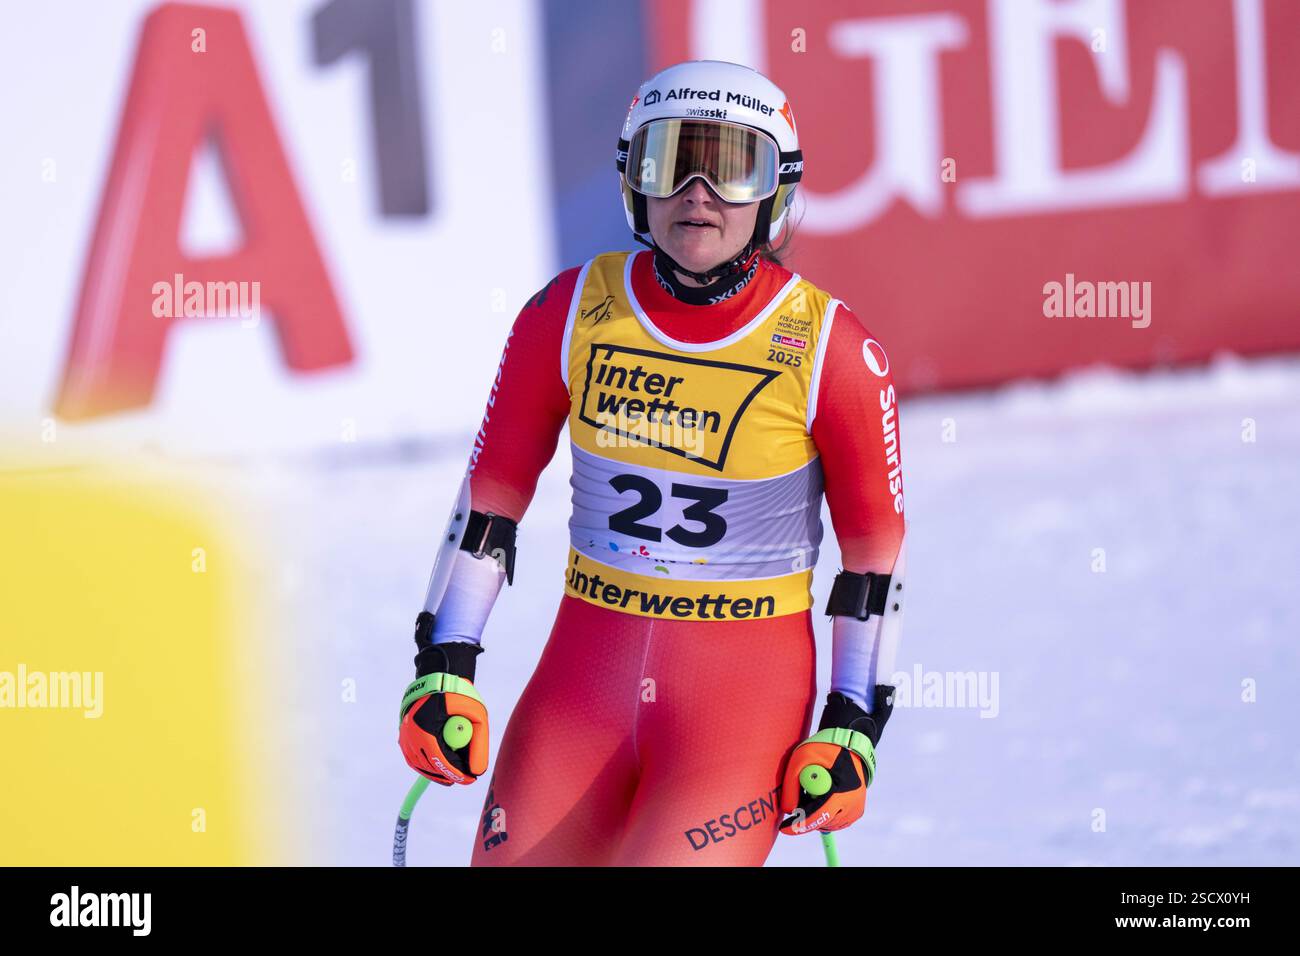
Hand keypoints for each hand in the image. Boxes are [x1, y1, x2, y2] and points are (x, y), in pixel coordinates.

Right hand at [397, 612, 488, 785]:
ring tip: (456, 768)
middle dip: (449, 774)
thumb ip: (478, 743)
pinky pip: (415, 760)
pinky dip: (427, 764)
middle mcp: (411, 735)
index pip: (441, 761)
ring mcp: (405, 737)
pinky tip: (440, 764)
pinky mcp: (403, 738)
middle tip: (465, 777)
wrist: (436, 679)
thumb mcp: (476, 714)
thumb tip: (477, 771)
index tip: (470, 779)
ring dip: (438, 770)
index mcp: (426, 728)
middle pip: (430, 767)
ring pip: (422, 766)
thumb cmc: (458, 695)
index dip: (457, 774)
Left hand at [778, 687, 893, 834]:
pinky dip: (826, 813)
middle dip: (806, 814)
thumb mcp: (801, 758)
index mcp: (842, 791)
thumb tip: (788, 810)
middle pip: (821, 823)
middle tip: (801, 795)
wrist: (850, 745)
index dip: (798, 825)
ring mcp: (856, 810)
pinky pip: (835, 822)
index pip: (817, 816)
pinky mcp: (857, 812)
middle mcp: (852, 804)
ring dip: (817, 813)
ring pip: (827, 824)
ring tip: (816, 790)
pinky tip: (825, 796)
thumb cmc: (824, 749)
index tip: (783, 828)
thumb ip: (792, 785)